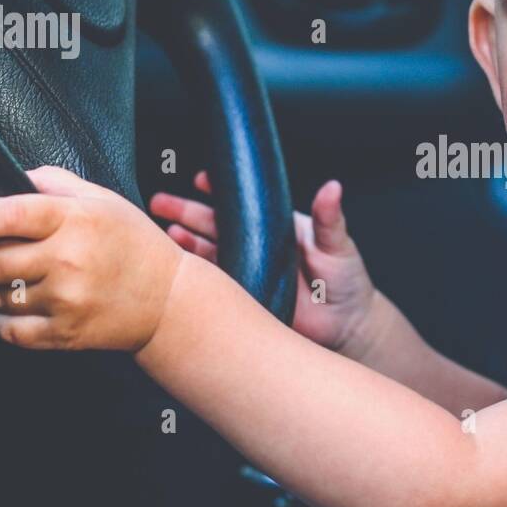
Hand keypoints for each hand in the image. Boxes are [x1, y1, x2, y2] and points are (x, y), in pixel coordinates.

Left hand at [0, 165, 184, 351]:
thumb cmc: (134, 245)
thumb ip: (55, 182)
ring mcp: (65, 300)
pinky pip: (8, 331)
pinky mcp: (64, 332)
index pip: (4, 215)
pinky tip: (5, 308)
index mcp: (74, 220)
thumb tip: (13, 177)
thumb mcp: (103, 200)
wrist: (169, 299)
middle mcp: (66, 260)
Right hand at [152, 173, 379, 354]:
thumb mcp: (338, 245)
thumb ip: (330, 218)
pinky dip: (194, 276)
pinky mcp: (242, 299)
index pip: (242, 203)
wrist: (347, 326)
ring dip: (183, 242)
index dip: (220, 189)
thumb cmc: (347, 281)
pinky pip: (213, 285)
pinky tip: (177, 270)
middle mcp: (255, 246)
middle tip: (159, 201)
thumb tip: (332, 187)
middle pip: (213, 224)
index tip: (201, 179)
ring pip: (206, 252)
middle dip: (185, 211)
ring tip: (164, 233)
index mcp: (274, 227)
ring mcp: (246, 271)